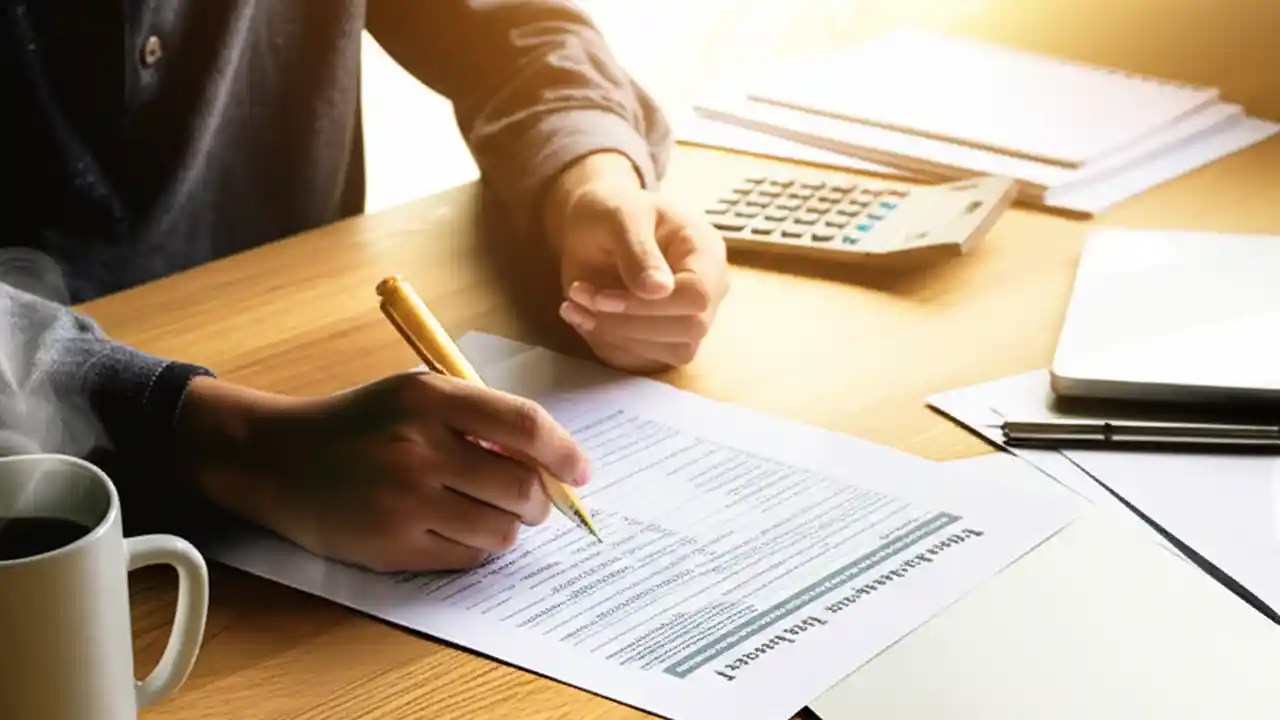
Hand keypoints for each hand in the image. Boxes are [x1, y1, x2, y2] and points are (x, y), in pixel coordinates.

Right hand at [176, 374, 588, 572]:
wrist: (280, 460)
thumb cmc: (362, 424)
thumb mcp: (416, 396)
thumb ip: (479, 418)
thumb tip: (549, 460)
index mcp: (430, 400)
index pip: (523, 426)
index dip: (564, 452)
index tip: (580, 471)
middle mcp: (418, 450)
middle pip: (521, 487)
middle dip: (540, 500)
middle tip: (534, 501)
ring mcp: (404, 503)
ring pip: (500, 530)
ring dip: (510, 527)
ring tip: (490, 513)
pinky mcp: (391, 547)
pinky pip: (466, 557)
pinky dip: (477, 547)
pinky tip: (457, 528)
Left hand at [543, 152, 729, 372]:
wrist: (596, 225)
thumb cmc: (613, 211)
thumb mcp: (620, 216)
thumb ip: (638, 251)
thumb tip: (659, 290)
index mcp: (706, 252)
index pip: (697, 296)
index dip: (649, 306)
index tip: (602, 297)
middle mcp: (710, 291)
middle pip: (689, 330)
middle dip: (629, 323)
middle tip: (582, 297)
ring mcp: (691, 318)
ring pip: (670, 352)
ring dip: (616, 336)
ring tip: (578, 303)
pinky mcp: (666, 340)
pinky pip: (646, 360)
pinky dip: (609, 345)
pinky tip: (584, 318)